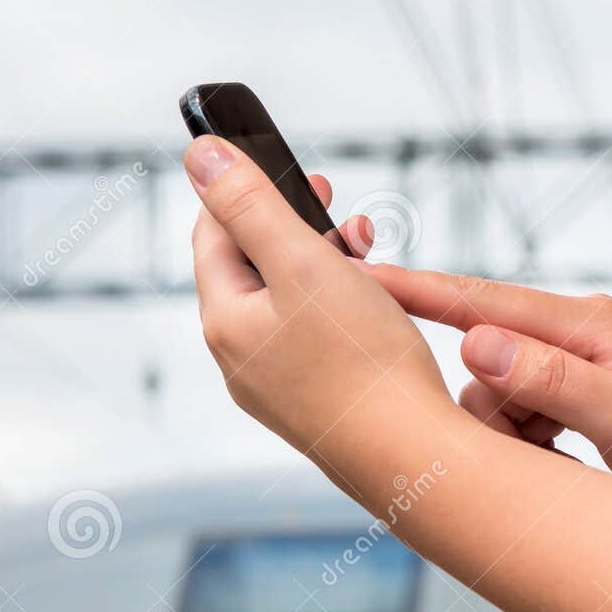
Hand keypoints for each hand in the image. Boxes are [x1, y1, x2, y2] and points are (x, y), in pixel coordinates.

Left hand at [185, 138, 470, 462]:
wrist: (412, 457)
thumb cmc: (362, 363)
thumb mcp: (302, 262)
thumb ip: (248, 204)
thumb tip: (198, 154)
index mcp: (225, 322)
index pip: (212, 236)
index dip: (244, 189)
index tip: (284, 164)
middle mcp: (240, 358)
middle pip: (251, 266)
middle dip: (293, 222)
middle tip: (330, 196)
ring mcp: (275, 384)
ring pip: (288, 299)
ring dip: (322, 259)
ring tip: (364, 245)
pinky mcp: (313, 400)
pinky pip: (312, 333)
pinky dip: (338, 302)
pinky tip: (373, 299)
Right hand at [362, 264, 611, 502]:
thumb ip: (551, 380)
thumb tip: (472, 340)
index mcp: (588, 327)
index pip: (480, 301)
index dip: (413, 292)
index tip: (355, 277)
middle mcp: (582, 334)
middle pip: (484, 360)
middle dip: (489, 412)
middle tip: (546, 452)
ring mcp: (589, 364)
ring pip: (503, 394)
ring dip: (519, 438)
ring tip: (575, 467)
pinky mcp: (596, 395)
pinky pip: (532, 415)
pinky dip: (539, 447)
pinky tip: (578, 469)